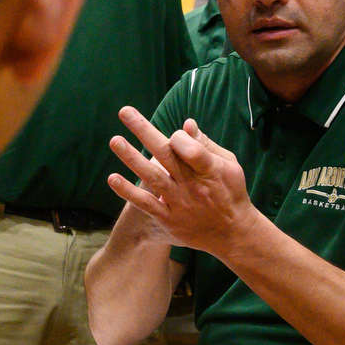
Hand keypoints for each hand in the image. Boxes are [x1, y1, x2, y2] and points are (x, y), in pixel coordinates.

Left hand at [107, 107, 261, 257]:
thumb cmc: (230, 191)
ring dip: (132, 158)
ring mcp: (178, 202)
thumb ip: (206, 145)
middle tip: (125, 112)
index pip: (189, 147)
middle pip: (165, 154)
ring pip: (152, 176)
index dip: (180, 137)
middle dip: (144, 131)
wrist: (232, 233)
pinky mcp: (168, 218)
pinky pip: (146, 203)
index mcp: (210, 170)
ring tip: (115, 140)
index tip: (178, 135)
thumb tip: (186, 124)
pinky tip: (112, 178)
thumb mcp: (228, 165)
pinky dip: (128, 192)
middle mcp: (192, 185)